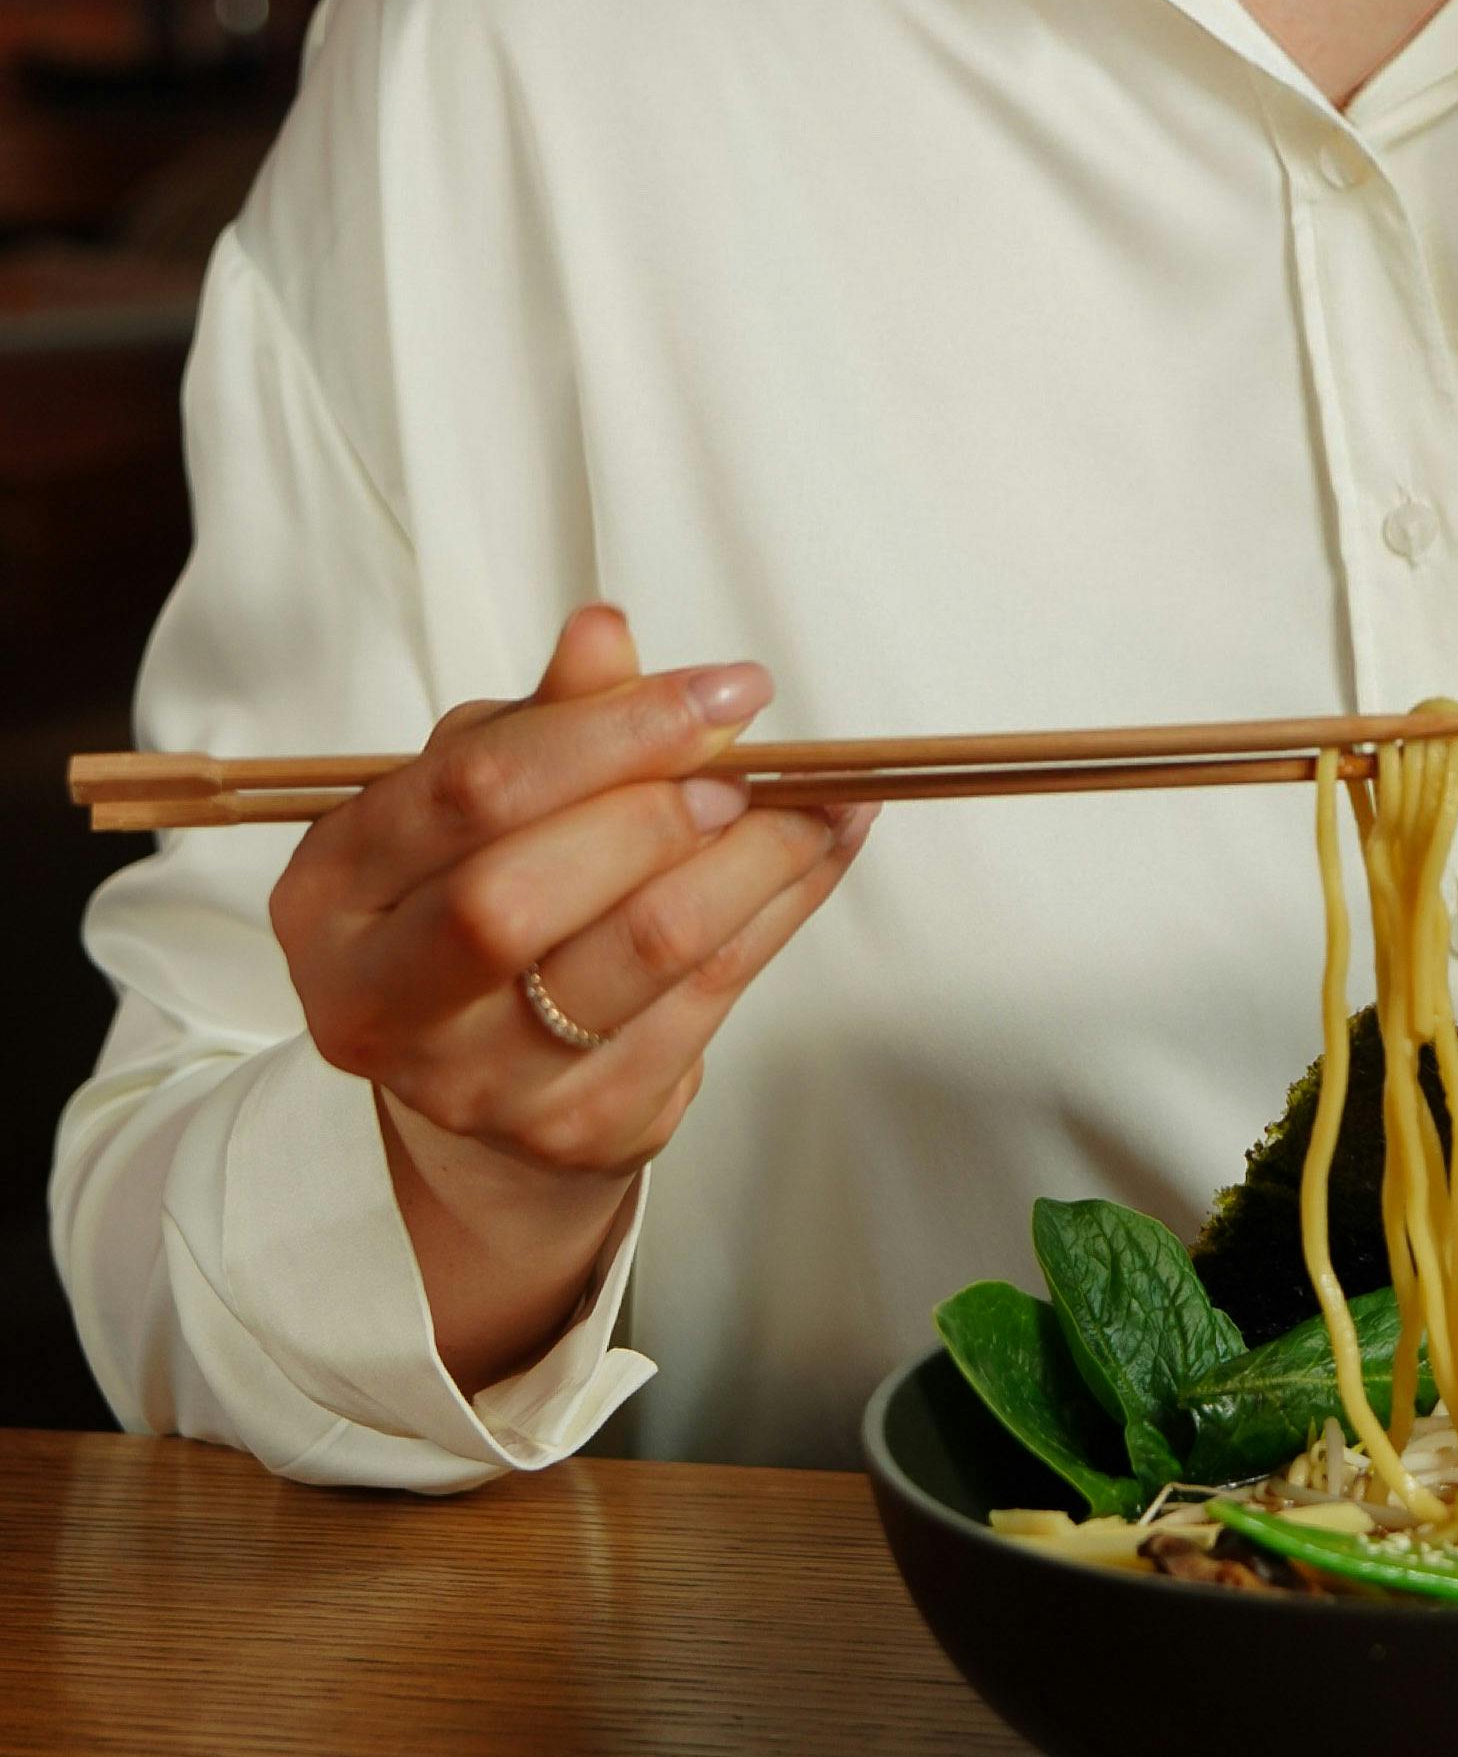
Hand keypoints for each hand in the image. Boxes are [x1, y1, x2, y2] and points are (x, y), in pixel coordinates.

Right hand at [270, 606, 873, 1388]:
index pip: (469, 794)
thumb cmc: (481, 893)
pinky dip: (786, 906)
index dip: (607, 732)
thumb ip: (547, 717)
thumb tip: (602, 632)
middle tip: (745, 763)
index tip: (723, 689)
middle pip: (519, 898)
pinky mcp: (579, 1124)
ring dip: (753, 857)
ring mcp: (476, 1081)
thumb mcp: (486, 795)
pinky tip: (823, 846)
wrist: (485, 1078)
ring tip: (819, 797)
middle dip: (656, 811)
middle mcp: (378, 1000)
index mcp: (333, 887)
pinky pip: (710, 999)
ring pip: (639, 952)